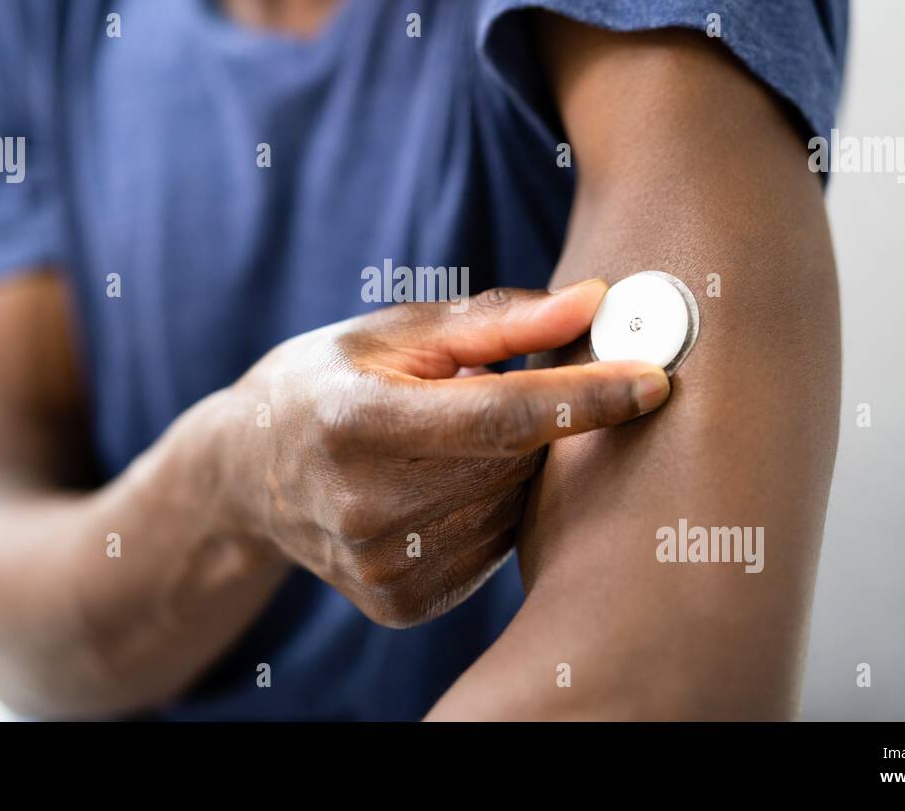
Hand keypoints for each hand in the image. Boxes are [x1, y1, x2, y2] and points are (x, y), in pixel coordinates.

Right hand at [217, 280, 669, 626]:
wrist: (249, 474)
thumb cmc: (328, 382)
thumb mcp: (395, 333)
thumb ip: (498, 322)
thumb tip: (594, 300)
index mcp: (358, 423)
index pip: (503, 417)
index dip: (586, 399)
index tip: (655, 380)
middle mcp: (368, 507)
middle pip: (516, 460)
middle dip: (534, 420)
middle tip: (492, 391)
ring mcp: (385, 567)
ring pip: (512, 506)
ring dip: (510, 467)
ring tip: (448, 442)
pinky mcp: (401, 604)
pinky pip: (493, 548)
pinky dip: (489, 509)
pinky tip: (440, 486)